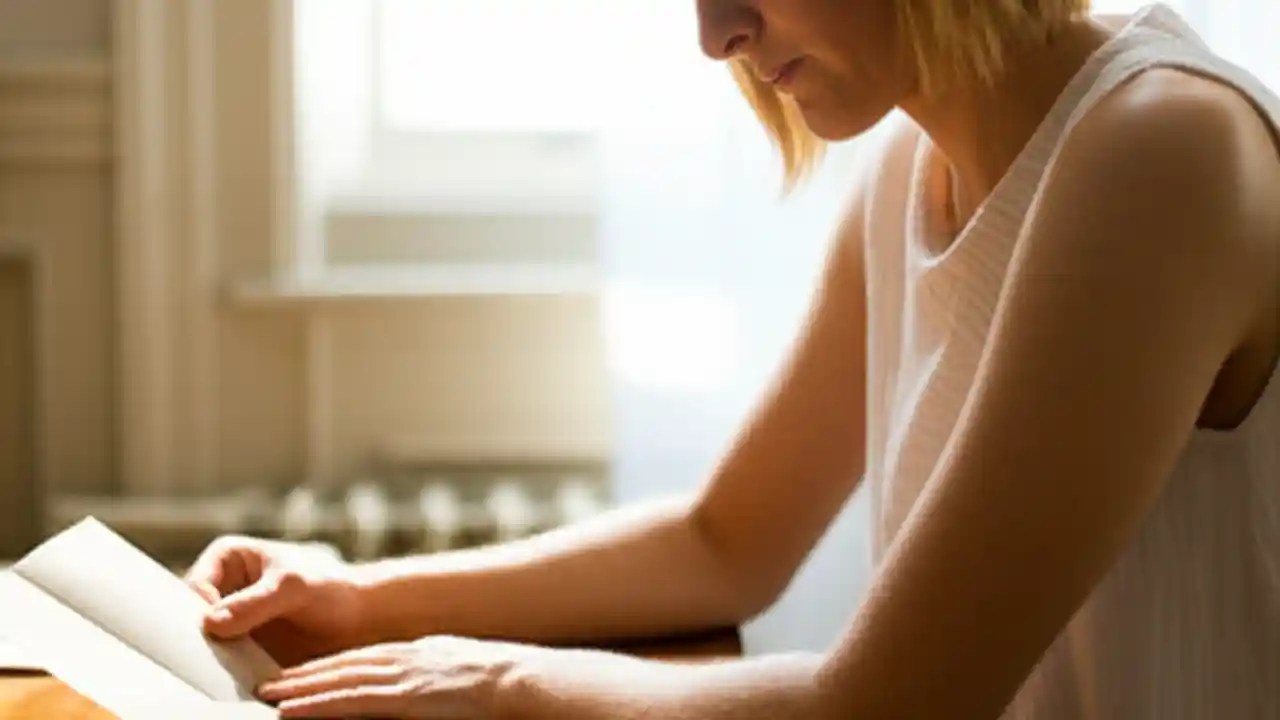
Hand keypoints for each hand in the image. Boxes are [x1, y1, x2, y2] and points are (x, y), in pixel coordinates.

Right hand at [186, 536, 367, 665]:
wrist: (359, 619)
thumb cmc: (332, 588)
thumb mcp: (295, 588)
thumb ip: (256, 602)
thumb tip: (212, 623)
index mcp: (227, 556)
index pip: (194, 586)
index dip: (196, 612)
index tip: (212, 635)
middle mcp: (222, 587)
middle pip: (191, 617)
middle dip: (199, 638)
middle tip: (211, 658)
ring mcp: (230, 619)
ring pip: (203, 643)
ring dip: (211, 659)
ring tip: (229, 671)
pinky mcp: (240, 647)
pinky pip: (220, 663)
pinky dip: (225, 673)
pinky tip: (239, 682)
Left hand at [255, 635, 554, 718]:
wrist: (521, 678)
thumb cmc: (503, 681)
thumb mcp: (461, 668)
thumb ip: (433, 673)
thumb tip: (420, 688)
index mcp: (419, 652)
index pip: (364, 659)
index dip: (329, 666)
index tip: (301, 673)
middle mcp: (405, 659)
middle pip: (345, 665)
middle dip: (306, 675)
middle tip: (269, 683)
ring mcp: (403, 678)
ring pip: (341, 681)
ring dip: (302, 688)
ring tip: (270, 696)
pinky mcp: (404, 699)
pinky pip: (352, 701)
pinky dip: (318, 704)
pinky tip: (293, 710)